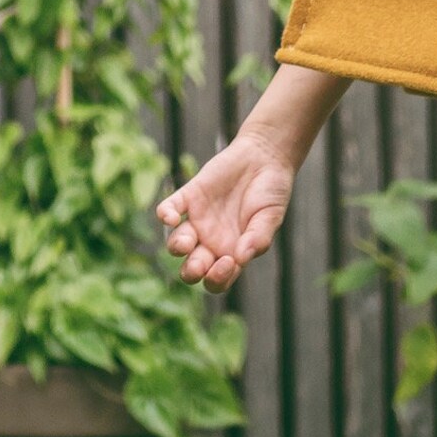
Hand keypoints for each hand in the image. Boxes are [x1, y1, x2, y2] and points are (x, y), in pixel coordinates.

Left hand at [156, 129, 293, 292]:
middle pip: (192, 268)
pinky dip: (165, 214)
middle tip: (202, 264)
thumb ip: (258, 238)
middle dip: (193, 271)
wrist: (265, 157)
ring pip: (178, 243)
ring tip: (186, 243)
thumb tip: (241, 258)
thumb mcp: (271, 216)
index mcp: (231, 252)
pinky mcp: (189, 196)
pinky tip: (169, 217)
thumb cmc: (271, 192)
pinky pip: (169, 209)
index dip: (218, 279)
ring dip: (177, 247)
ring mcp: (198, 219)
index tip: (231, 262)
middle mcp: (211, 241)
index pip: (217, 279)